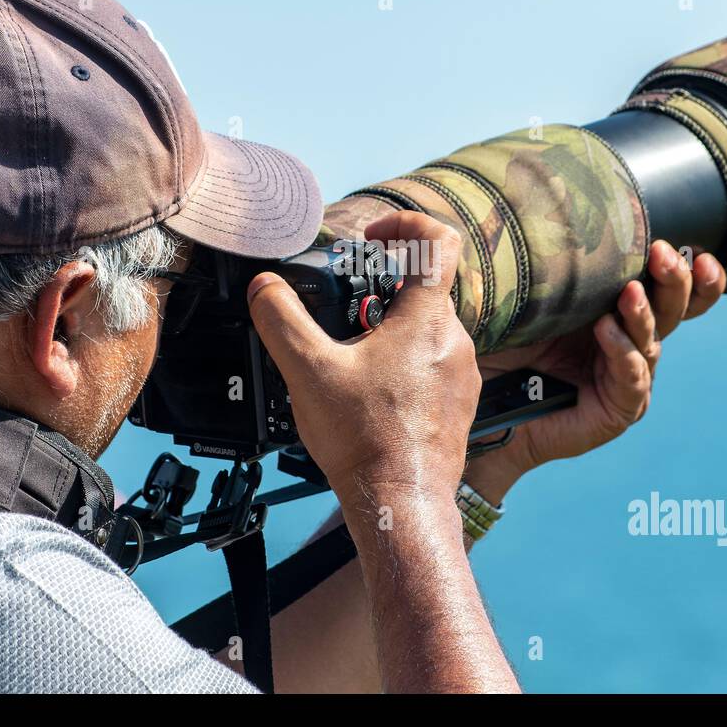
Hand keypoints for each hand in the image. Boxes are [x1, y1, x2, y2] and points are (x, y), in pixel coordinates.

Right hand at [247, 211, 480, 506]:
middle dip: (382, 289)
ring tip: (351, 358)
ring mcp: (462, 374)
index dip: (406, 223)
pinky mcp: (458, 404)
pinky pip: (433, 364)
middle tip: (344, 309)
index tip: (374, 236)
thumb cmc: (366, 442)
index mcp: (426, 320)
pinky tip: (371, 393)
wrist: (401, 503)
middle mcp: (454, 341)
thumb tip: (264, 288)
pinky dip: (403, 363)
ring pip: (427, 329)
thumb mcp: (308, 371)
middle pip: (425, 288)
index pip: (438, 240)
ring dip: (390, 330)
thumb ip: (282, 320)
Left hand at [470, 240, 724, 496]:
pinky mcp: (619, 410)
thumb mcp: (530, 298)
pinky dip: (622, 354)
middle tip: (663, 254)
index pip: (668, 291)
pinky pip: (632, 380)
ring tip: (628, 293)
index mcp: (619, 312)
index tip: (693, 248)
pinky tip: (607, 332)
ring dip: (643, 314)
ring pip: (652, 342)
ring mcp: (628, 378)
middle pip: (672, 311)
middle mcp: (631, 343)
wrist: (481, 409)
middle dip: (673, 281)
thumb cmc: (504, 345)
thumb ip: (554, 267)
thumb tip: (555, 209)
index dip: (691, 274)